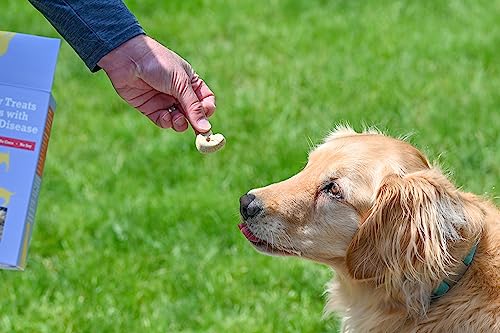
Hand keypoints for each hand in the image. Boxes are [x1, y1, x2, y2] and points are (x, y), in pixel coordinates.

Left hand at [97, 35, 214, 132]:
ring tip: (177, 119)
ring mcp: (165, 101)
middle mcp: (179, 93)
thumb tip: (206, 128)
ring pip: (179, 121)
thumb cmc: (159, 64)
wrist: (128, 58)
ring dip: (180, 123)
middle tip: (198, 132)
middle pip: (193, 114)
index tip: (206, 115)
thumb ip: (193, 107)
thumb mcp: (180, 84)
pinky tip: (165, 116)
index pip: (206, 101)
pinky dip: (166, 122)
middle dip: (195, 122)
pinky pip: (163, 121)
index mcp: (190, 82)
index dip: (207, 110)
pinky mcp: (150, 108)